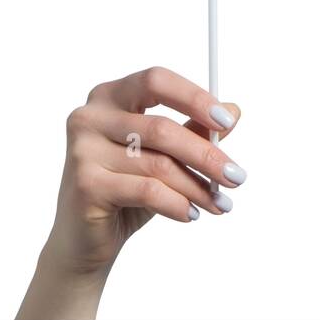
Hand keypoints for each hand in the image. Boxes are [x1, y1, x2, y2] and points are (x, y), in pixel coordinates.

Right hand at [17, 67, 243, 319]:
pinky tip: (191, 214)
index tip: (227, 122)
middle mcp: (90, 117)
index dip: (194, 98)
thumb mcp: (163, 155)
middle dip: (206, 155)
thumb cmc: (126, 188)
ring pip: (158, 165)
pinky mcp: (86, 185)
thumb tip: (234, 110)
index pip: (156, 81)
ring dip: (197, 187)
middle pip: (162, 127)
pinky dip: (177, 204)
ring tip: (219, 204)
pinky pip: (147, 191)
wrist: (84, 238)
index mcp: (110, 96)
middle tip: (237, 177)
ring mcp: (83, 150)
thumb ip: (192, 130)